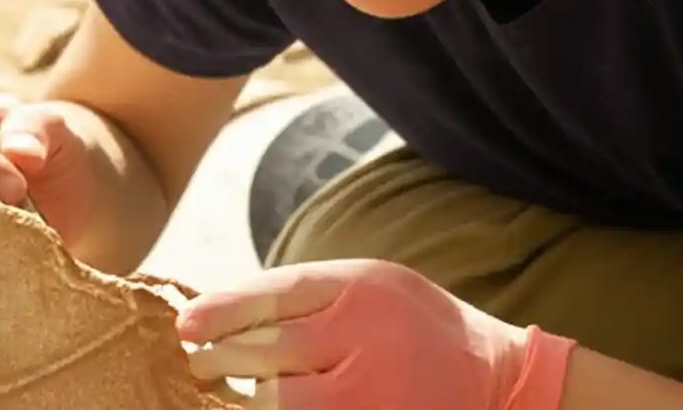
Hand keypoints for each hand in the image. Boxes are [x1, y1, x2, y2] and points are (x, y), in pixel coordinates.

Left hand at [177, 259, 574, 409]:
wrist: (497, 380)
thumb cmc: (418, 325)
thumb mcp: (373, 284)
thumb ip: (311, 294)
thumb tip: (226, 309)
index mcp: (363, 288)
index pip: (274, 295)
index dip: (221, 310)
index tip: (185, 323)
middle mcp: (364, 338)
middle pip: (267, 350)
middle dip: (219, 359)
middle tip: (194, 362)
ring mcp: (368, 392)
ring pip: (277, 400)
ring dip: (242, 396)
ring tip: (221, 389)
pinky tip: (257, 407)